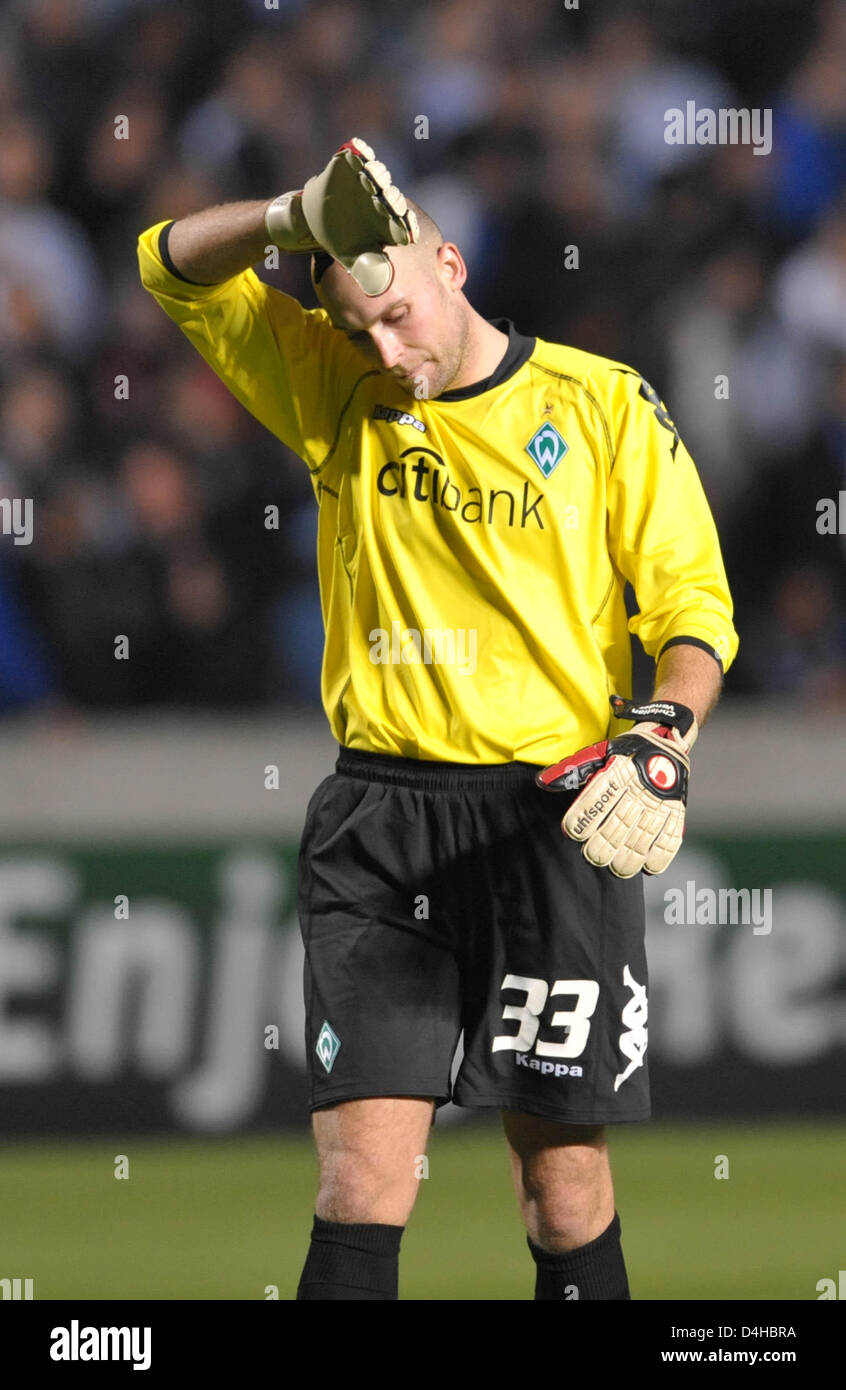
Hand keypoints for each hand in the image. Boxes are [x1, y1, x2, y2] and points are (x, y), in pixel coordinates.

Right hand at [265, 138, 417, 295]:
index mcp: (384, 222)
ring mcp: (366, 181)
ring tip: (371, 172)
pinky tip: (358, 148)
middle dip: (391, 198)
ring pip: (376, 175)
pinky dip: (359, 150)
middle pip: (391, 197)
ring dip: (377, 173)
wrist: (309, 222)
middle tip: (388, 198)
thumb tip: (382, 282)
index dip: (406, 226)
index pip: (401, 223)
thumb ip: (367, 267)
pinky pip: (356, 155)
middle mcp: (379, 200)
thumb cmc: (337, 241)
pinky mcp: (349, 167)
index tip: (408, 232)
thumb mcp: (351, 257)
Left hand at [536, 696, 697, 877]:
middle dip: (604, 844)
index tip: (572, 833)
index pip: (597, 799)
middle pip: (619, 823)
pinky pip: (670, 835)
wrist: (667, 740)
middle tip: (593, 855)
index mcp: (617, 772)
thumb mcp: (599, 754)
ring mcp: (659, 801)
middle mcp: (638, 789)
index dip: (583, 818)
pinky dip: (660, 854)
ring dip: (630, 855)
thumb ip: (572, 769)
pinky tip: (648, 867)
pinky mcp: (677, 810)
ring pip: (643, 834)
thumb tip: (542, 783)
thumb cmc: (627, 752)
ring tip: (617, 867)